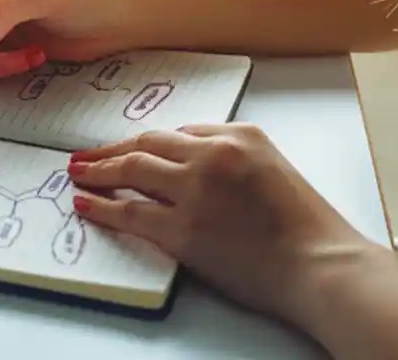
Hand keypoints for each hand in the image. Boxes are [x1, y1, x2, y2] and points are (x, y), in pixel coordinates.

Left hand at [68, 124, 376, 328]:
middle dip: (111, 148)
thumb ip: (232, 157)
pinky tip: (85, 203)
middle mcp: (212, 154)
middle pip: (147, 143)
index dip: (146, 142)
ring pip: (132, 169)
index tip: (127, 147)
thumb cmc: (306, 227)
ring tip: (77, 173)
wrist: (320, 265)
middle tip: (86, 155)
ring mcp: (194, 191)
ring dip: (98, 170)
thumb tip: (187, 159)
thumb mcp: (274, 168)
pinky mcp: (182, 229)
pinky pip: (129, 211)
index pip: (178, 132)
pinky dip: (101, 205)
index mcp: (239, 135)